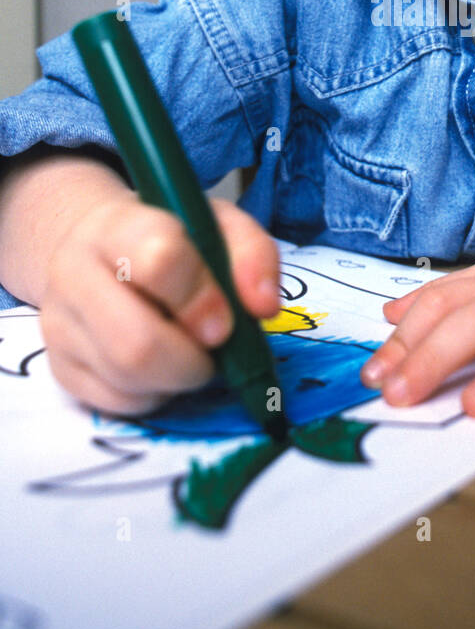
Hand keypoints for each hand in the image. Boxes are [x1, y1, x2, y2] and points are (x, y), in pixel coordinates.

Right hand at [41, 188, 280, 416]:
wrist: (100, 250)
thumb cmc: (171, 240)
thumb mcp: (219, 226)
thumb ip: (252, 254)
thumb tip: (263, 306)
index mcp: (117, 226)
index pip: (158, 261)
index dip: (201, 299)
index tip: (224, 321)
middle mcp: (74, 272)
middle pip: (136, 342)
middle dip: (192, 361)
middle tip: (212, 347)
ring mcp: (58, 324)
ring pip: (127, 378)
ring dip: (177, 378)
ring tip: (189, 351)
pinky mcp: (58, 366)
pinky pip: (116, 402)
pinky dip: (154, 393)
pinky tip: (161, 366)